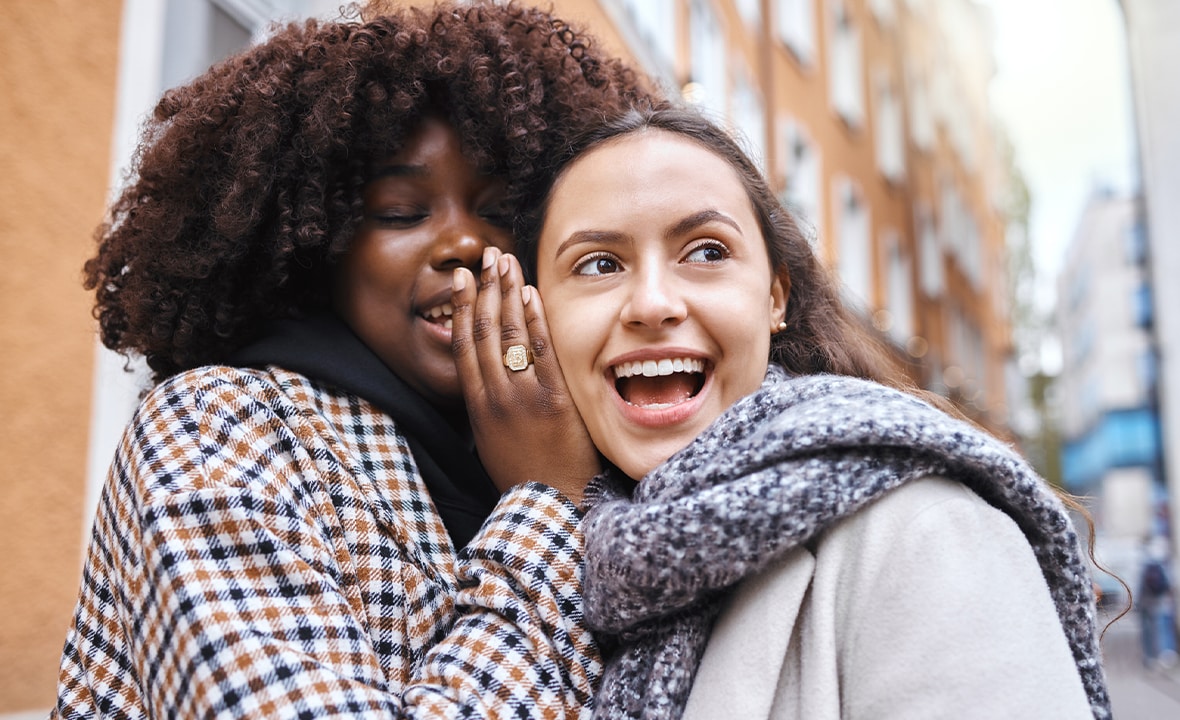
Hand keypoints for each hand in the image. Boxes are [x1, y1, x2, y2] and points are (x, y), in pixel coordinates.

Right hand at [451, 248, 600, 502]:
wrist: (552, 504)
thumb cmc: (524, 478)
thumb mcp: (491, 444)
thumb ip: (488, 410)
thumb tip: (486, 382)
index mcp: (477, 407)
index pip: (464, 345)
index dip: (461, 307)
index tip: (461, 278)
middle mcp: (495, 396)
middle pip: (484, 331)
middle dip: (485, 288)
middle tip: (487, 256)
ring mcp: (524, 396)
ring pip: (510, 335)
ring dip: (508, 293)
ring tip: (506, 263)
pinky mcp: (554, 399)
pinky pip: (543, 351)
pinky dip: (536, 319)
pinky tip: (532, 294)